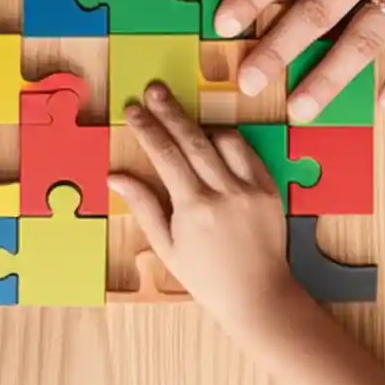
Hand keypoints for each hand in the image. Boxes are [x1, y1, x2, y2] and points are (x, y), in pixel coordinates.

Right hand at [109, 83, 298, 326]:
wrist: (258, 295)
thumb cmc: (205, 276)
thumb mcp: (166, 246)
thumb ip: (143, 206)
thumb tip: (115, 175)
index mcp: (193, 208)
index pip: (165, 155)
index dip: (147, 128)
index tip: (133, 109)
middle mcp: (223, 193)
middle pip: (192, 139)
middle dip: (170, 111)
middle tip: (154, 89)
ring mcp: (250, 189)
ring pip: (224, 139)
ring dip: (202, 127)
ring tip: (184, 123)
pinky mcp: (269, 189)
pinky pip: (247, 152)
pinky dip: (229, 142)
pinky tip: (214, 142)